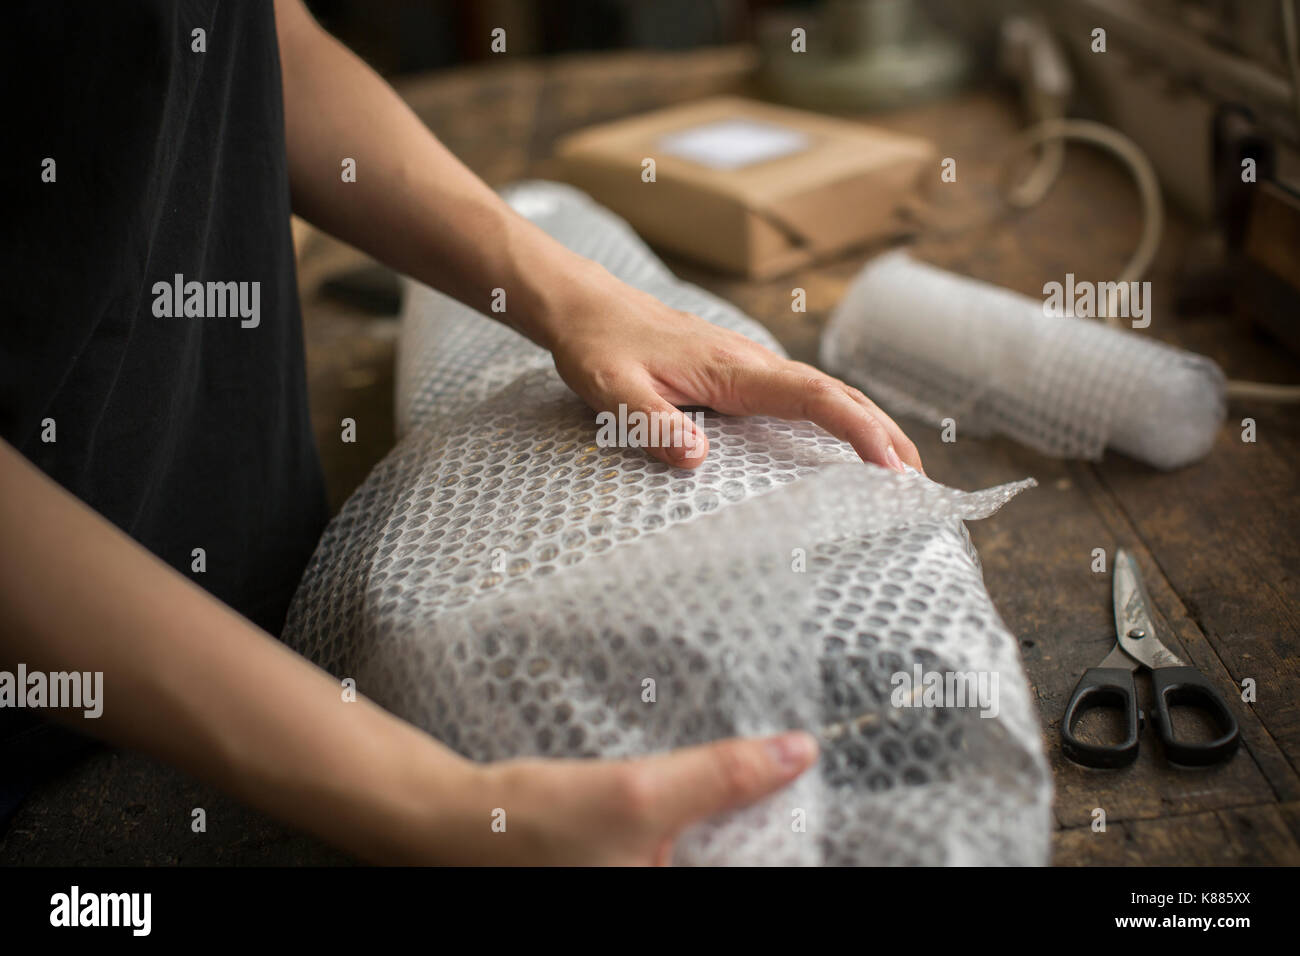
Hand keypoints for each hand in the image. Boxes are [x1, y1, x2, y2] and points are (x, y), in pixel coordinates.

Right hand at [427, 731, 818, 864]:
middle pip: (733, 862)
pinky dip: (692, 822)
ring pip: (708, 856)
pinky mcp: (625, 874)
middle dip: (751, 824)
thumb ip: (721, 777)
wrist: (450, 823)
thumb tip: (798, 752)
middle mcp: (658, 902)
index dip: (780, 835)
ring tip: (735, 777)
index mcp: (671, 908)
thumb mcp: (638, 796)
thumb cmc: (530, 827)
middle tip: (771, 771)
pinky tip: (692, 794)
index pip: (757, 869)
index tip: (799, 790)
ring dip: (723, 819)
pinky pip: (678, 853)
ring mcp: (642, 884)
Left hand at [546, 266, 923, 473]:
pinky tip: (845, 445)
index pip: (813, 396)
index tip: (889, 467)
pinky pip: (802, 397)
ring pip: (826, 394)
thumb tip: (698, 459)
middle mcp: (752, 365)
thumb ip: (650, 423)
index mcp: (732, 369)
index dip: (856, 430)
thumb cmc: (598, 346)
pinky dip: (838, 419)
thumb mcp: (610, 389)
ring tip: (901, 471)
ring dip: (869, 427)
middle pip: (837, 395)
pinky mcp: (740, 375)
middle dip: (884, 435)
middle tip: (919, 485)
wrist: (586, 307)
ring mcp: (750, 368)